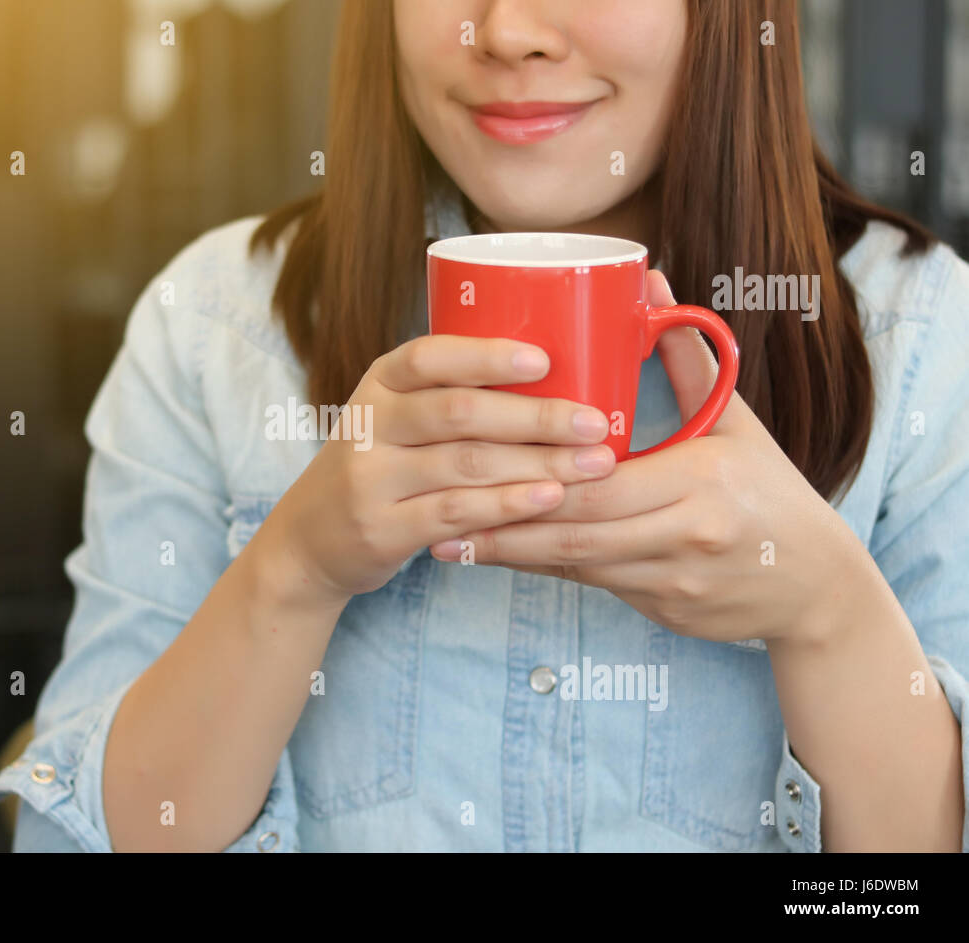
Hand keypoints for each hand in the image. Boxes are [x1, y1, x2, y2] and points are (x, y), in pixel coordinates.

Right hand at [258, 334, 619, 602]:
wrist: (308, 541)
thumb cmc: (379, 469)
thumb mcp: (394, 419)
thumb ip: (450, 397)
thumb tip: (561, 375)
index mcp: (379, 384)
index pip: (429, 357)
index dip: (487, 356)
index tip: (545, 360)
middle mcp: (369, 425)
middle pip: (459, 412)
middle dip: (536, 417)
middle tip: (596, 423)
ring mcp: (370, 479)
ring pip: (464, 464)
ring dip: (537, 464)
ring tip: (594, 466)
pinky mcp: (381, 529)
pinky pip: (454, 513)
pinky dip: (507, 506)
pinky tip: (549, 500)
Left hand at [428, 271, 872, 644]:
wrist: (817, 583)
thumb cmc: (770, 489)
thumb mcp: (734, 422)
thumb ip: (683, 358)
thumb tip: (647, 283)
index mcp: (702, 477)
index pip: (600, 478)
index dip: (535, 473)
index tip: (477, 458)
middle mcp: (688, 530)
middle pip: (577, 526)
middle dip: (504, 520)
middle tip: (439, 509)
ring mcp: (675, 577)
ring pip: (575, 563)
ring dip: (510, 552)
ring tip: (448, 540)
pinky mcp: (665, 608)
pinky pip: (591, 585)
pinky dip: (542, 569)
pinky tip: (496, 558)